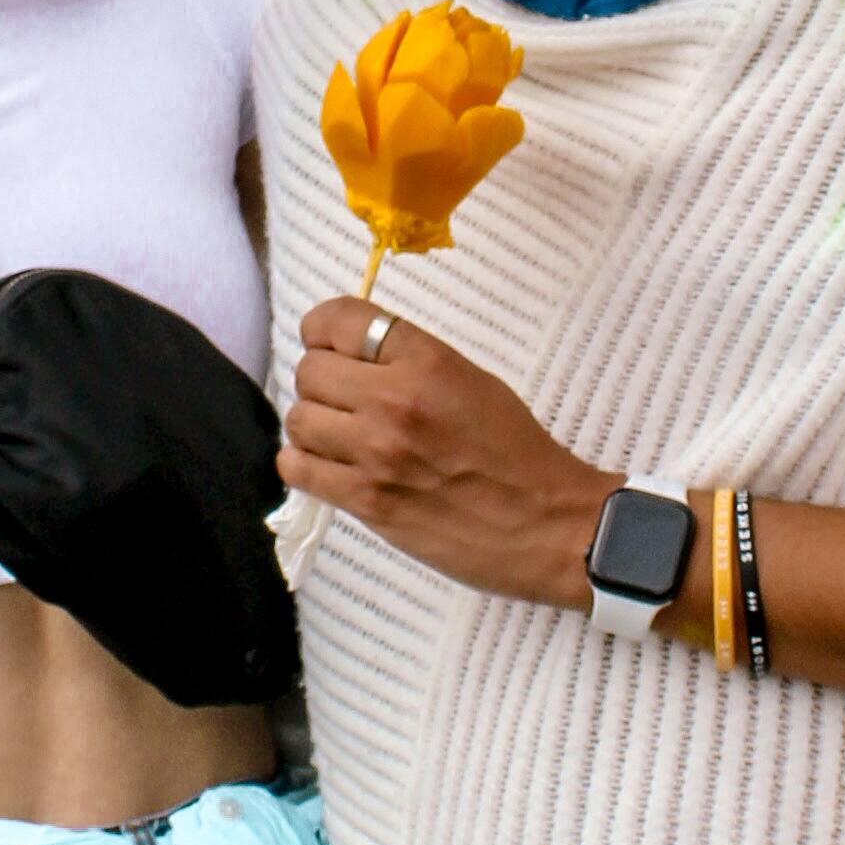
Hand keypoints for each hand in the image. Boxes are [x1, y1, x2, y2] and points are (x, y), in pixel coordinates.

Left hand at [280, 296, 603, 608]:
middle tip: (344, 399)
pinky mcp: (366, 501)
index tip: (331, 344)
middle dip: (322, 381)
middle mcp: (394, 401)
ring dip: (313, 424)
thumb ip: (409, 362)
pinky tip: (327, 465)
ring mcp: (375, 454)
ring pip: (299, 419)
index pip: (339, 320)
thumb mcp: (471, 381)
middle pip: (310, 371)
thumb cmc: (517, 451)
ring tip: (339, 435)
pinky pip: (297, 469)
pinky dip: (303, 464)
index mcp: (427, 361)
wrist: (548, 523)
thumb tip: (350, 357)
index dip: (324, 329)